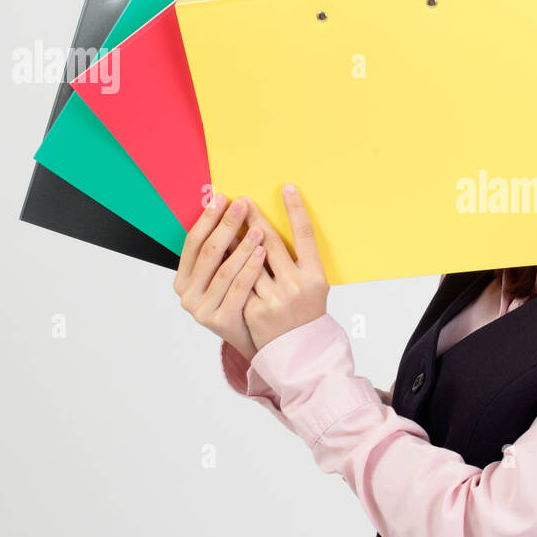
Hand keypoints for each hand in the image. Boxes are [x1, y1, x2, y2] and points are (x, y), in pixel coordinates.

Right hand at [174, 193, 274, 361]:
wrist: (252, 338)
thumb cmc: (239, 298)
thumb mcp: (223, 274)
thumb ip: (221, 250)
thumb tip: (226, 206)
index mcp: (183, 279)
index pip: (193, 242)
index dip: (207, 218)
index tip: (222, 197)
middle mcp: (186, 295)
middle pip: (208, 252)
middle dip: (226, 225)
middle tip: (242, 204)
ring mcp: (201, 310)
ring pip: (224, 270)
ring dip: (241, 245)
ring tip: (258, 227)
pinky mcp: (220, 322)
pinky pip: (238, 288)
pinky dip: (250, 268)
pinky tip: (261, 252)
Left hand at [238, 184, 329, 353]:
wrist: (299, 349)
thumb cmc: (306, 310)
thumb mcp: (313, 285)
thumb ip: (297, 261)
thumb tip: (268, 229)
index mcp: (316, 276)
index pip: (306, 235)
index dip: (297, 209)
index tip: (287, 186)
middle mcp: (297, 286)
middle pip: (272, 242)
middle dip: (256, 217)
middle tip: (244, 199)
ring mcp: (276, 299)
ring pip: (250, 260)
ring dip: (236, 236)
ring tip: (228, 217)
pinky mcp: (256, 311)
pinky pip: (239, 281)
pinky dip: (229, 263)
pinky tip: (220, 248)